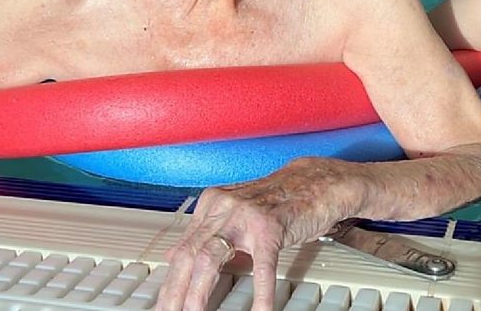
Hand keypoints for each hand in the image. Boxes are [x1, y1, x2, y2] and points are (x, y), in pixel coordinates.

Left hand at [156, 158, 355, 310]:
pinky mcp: (272, 226)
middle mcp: (223, 206)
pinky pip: (262, 265)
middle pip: (189, 255)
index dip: (170, 282)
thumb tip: (174, 257)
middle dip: (176, 291)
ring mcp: (246, 215)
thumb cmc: (278, 201)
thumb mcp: (235, 214)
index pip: (182, 249)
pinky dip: (260, 293)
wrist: (316, 182)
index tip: (165, 304)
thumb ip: (207, 234)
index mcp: (212, 204)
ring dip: (199, 293)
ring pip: (212, 258)